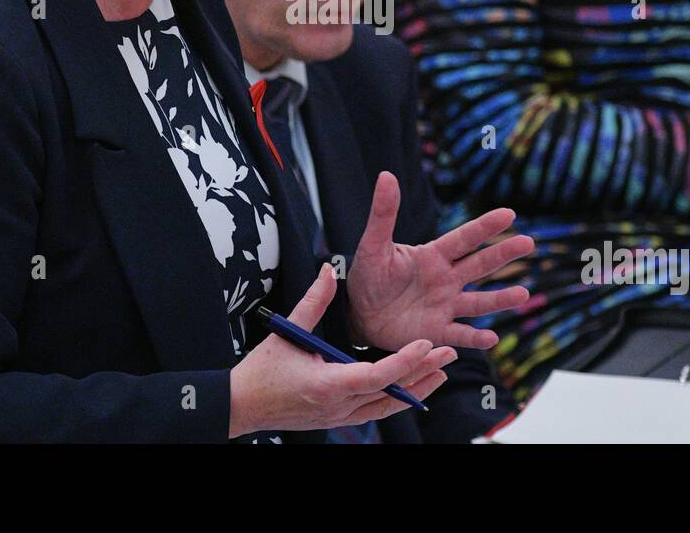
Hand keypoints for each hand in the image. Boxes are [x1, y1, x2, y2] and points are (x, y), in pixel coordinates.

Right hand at [228, 264, 456, 437]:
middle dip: (422, 373)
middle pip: (391, 392)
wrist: (242, 406)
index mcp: (328, 384)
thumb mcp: (287, 332)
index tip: (426, 344)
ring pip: (388, 407)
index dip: (405, 362)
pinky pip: (376, 412)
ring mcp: (340, 417)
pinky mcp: (338, 419)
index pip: (377, 376)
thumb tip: (328, 270)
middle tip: (448, 353)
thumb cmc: (262, 370)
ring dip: (417, 390)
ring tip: (441, 372)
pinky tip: (412, 389)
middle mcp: (339, 406)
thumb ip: (313, 301)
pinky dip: (397, 399)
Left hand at [345, 171, 533, 351]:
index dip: (485, 226)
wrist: (359, 314)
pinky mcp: (437, 331)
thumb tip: (386, 175)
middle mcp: (445, 279)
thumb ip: (383, 214)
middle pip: (479, 265)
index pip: (464, 238)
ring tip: (523, 295)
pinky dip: (475, 338)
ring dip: (500, 299)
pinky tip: (491, 339)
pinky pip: (460, 334)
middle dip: (503, 254)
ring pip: (478, 303)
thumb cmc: (369, 276)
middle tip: (528, 243)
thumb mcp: (373, 245)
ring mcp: (444, 306)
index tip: (509, 214)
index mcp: (433, 256)